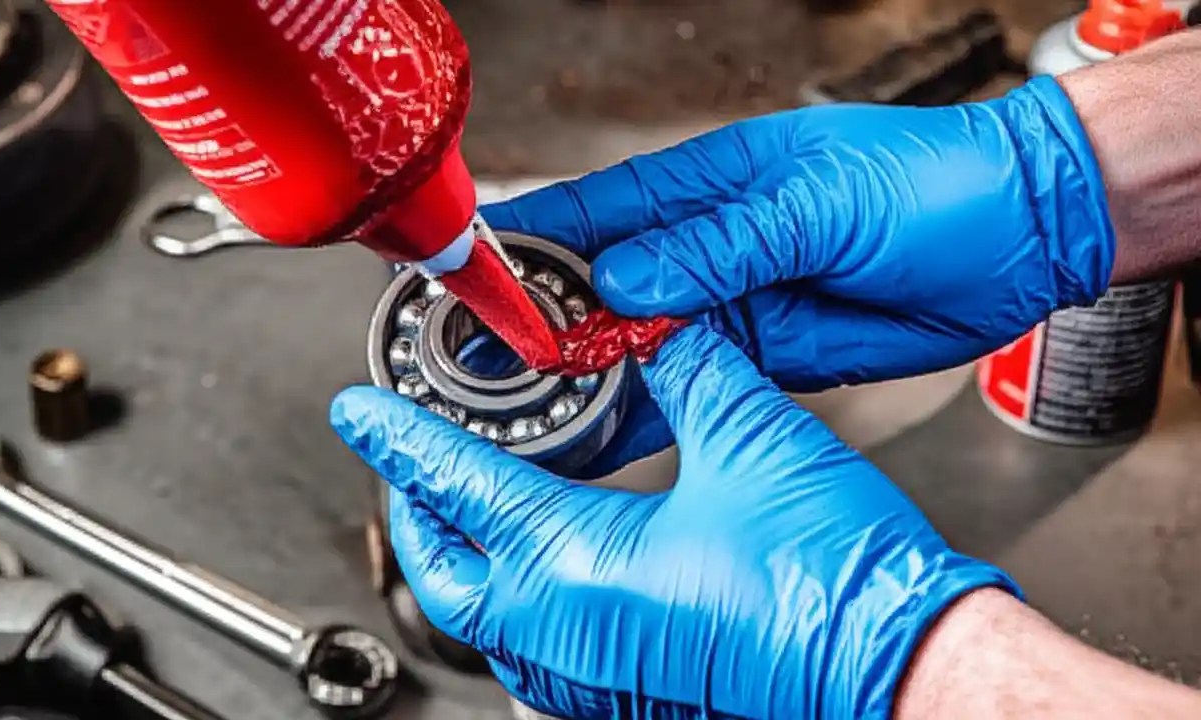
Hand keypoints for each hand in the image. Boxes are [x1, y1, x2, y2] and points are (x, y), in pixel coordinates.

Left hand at [331, 325, 1015, 718]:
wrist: (899, 665)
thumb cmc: (834, 581)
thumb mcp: (754, 439)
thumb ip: (692, 369)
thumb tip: (662, 326)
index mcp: (572, 565)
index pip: (456, 484)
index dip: (402, 437)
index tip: (362, 410)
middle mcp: (563, 633)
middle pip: (446, 567)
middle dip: (420, 506)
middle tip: (417, 454)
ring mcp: (592, 674)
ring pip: (485, 612)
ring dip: (468, 550)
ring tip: (476, 495)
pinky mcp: (628, 690)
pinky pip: (538, 639)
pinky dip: (520, 588)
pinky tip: (552, 552)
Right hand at [481, 75, 1114, 466]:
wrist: (1024, 237)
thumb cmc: (935, 184)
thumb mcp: (821, 207)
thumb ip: (723, 246)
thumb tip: (627, 276)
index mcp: (713, 185)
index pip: (601, 209)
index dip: (534, 239)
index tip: (476, 267)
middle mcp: (713, 246)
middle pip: (606, 285)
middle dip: (546, 319)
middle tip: (487, 358)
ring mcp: (737, 303)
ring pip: (640, 341)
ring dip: (588, 372)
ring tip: (528, 406)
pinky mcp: (768, 355)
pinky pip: (690, 384)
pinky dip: (647, 407)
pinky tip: (604, 431)